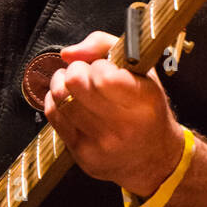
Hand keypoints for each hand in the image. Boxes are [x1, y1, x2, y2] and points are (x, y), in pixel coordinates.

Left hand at [43, 30, 184, 198]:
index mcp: (144, 102)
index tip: (105, 69)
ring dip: (63, 83)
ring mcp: (100, 143)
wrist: (153, 160)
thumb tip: (69, 54)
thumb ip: (106, 46)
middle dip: (76, 70)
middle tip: (86, 74)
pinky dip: (56, 101)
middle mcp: (123, 127)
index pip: (103, 76)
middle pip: (75, 83)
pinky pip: (53, 115)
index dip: (98, 65)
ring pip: (60, 97)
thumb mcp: (143, 72)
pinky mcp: (81, 154)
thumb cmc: (147, 111)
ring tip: (76, 85)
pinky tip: (69, 100)